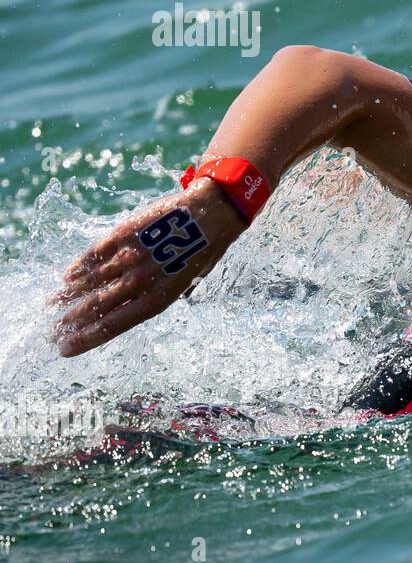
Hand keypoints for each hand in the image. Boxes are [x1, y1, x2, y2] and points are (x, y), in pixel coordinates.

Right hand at [48, 178, 246, 356]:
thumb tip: (140, 305)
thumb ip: (161, 295)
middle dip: (68, 323)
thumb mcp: (187, 283)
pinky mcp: (122, 234)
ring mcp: (129, 257)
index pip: (112, 326)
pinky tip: (66, 277)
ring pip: (88, 282)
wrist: (211, 213)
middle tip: (50, 333)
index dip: (85, 339)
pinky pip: (93, 255)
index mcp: (158, 299)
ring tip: (50, 306)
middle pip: (94, 308)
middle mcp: (139, 282)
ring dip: (66, 296)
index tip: (64, 349)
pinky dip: (77, 268)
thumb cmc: (204, 251)